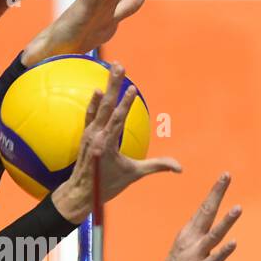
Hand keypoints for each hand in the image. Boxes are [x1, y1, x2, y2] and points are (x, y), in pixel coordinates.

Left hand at [51, 63, 180, 224]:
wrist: (81, 194)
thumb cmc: (107, 186)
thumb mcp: (134, 175)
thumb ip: (156, 166)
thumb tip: (180, 168)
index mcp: (107, 144)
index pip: (118, 119)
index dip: (126, 103)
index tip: (132, 88)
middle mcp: (96, 135)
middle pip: (107, 105)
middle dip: (115, 84)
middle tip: (119, 66)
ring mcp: (89, 134)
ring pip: (99, 106)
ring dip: (107, 86)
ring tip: (112, 70)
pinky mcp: (86, 134)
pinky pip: (90, 114)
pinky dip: (94, 102)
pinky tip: (97, 91)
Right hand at [129, 174, 240, 260]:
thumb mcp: (185, 251)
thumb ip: (198, 239)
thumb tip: (210, 230)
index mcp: (187, 233)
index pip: (203, 208)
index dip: (215, 192)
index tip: (224, 175)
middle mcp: (190, 240)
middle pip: (206, 212)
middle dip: (216, 194)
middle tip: (226, 176)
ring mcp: (194, 255)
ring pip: (213, 234)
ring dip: (226, 221)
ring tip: (238, 208)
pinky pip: (213, 260)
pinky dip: (223, 251)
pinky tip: (233, 243)